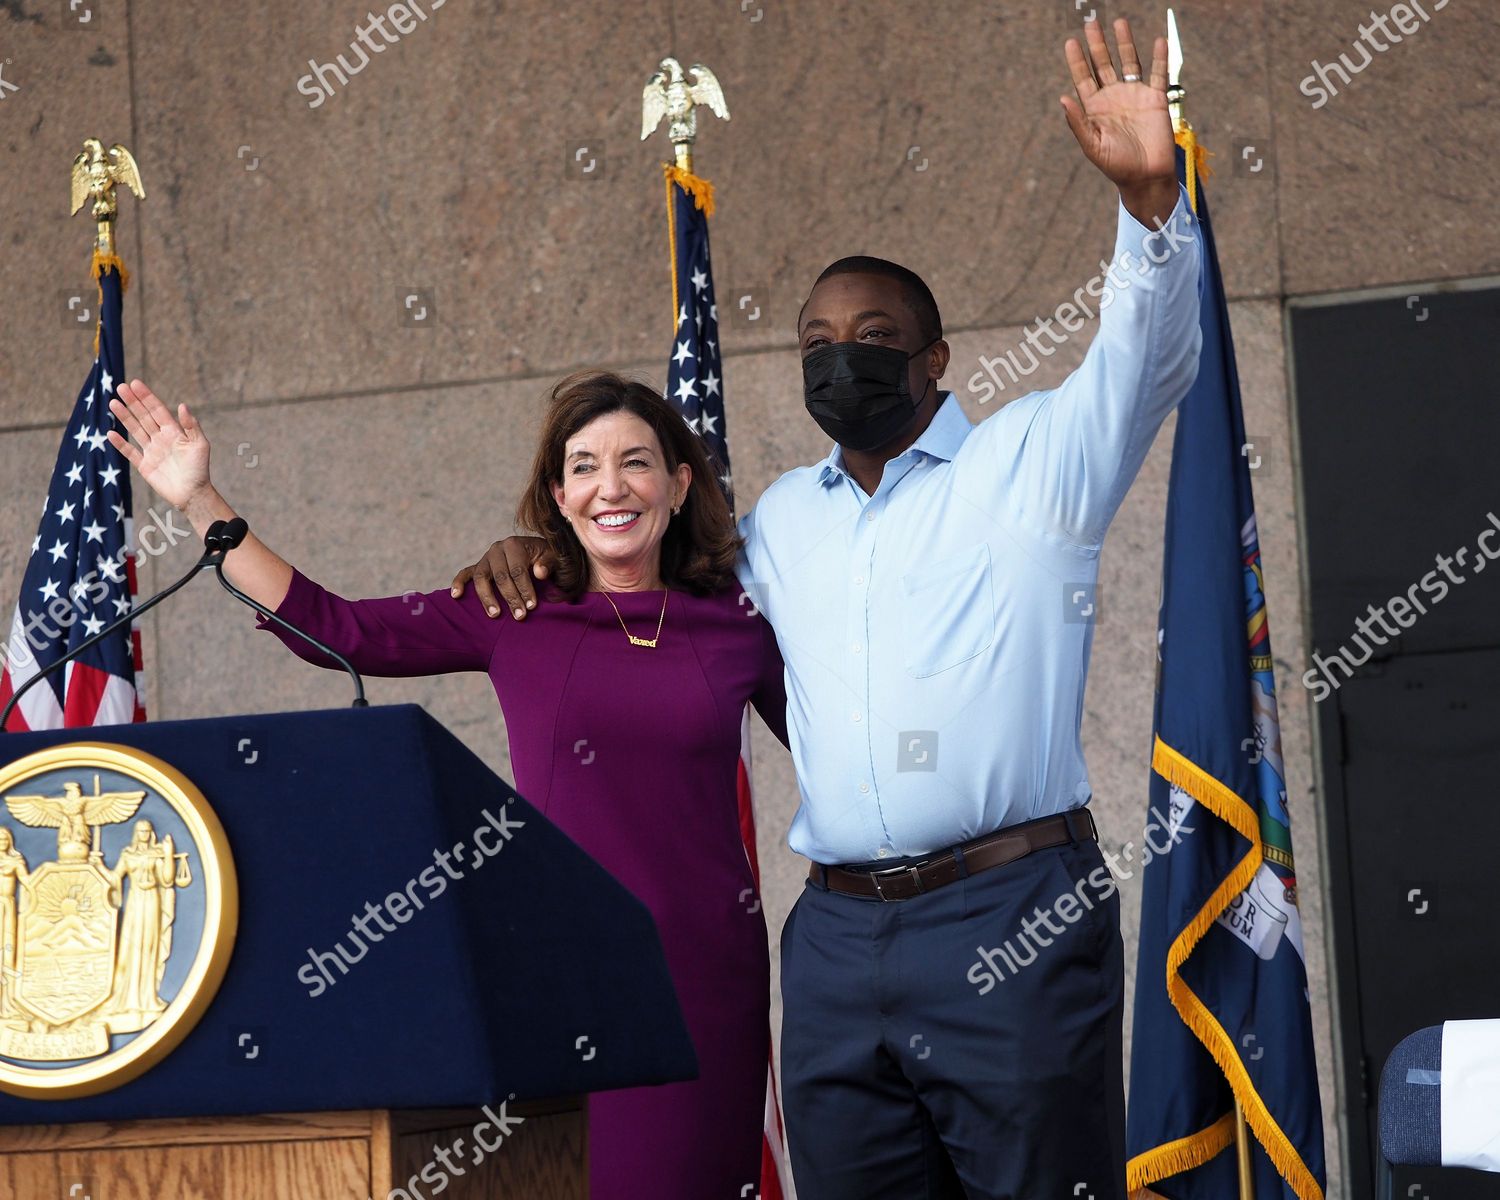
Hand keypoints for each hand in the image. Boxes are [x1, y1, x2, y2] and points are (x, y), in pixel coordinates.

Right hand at [106, 380, 214, 513]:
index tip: (135, 383)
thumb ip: (191, 426)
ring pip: (135, 430)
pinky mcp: (145, 466)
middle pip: (144, 416)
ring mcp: (152, 451)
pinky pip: (130, 452)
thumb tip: (182, 405)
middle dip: (133, 402)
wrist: (193, 494)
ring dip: (124, 417)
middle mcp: (161, 439)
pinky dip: (120, 443)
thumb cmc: (200, 469)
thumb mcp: (199, 445)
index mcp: (174, 432)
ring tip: (113, 402)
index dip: (146, 397)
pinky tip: (110, 433)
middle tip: (120, 387)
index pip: (157, 410)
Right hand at [450, 536, 553, 618]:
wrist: (539, 554)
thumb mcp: (555, 558)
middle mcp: (497, 549)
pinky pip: (465, 574)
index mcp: (515, 544)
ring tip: (495, 615)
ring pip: (481, 578)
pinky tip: (456, 596)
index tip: (531, 606)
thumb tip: (539, 572)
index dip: (525, 589)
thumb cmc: (548, 559)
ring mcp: (486, 558)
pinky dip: (458, 583)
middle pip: (500, 576)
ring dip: (487, 597)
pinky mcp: (478, 567)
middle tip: (519, 616)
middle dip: (510, 597)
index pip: (518, 569)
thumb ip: (549, 563)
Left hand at [1060, 17, 1177, 223]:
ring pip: (1129, 62)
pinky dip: (1159, 57)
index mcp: (1095, 109)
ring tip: (1119, 23)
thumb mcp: (1093, 146)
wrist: (1145, 177)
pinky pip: (1158, 73)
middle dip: (1097, 45)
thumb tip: (1063, 98)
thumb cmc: (1116, 166)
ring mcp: (1135, 96)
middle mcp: (1114, 97)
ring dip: (1124, 43)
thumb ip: (1078, 123)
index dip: (1077, 61)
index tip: (1071, 42)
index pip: (1083, 78)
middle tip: (1091, 24)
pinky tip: (1157, 40)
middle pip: (1103, 64)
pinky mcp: (1156, 99)